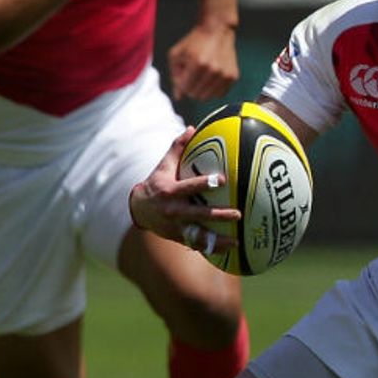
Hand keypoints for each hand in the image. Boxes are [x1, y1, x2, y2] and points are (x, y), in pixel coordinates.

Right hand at [128, 127, 241, 251]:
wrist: (139, 210)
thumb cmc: (157, 183)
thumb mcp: (164, 166)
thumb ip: (178, 147)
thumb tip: (192, 128)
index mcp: (171, 192)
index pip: (190, 187)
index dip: (205, 183)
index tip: (222, 180)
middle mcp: (174, 211)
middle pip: (199, 214)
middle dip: (219, 215)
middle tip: (238, 214)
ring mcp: (177, 227)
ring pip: (199, 236)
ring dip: (218, 240)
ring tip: (236, 241)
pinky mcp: (179, 238)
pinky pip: (197, 245)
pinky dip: (212, 249)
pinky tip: (230, 250)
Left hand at [168, 23, 237, 101]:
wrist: (217, 30)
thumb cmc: (193, 42)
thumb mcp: (176, 55)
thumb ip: (174, 76)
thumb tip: (179, 98)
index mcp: (197, 64)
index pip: (185, 89)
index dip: (180, 83)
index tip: (183, 73)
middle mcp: (213, 70)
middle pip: (196, 95)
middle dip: (191, 87)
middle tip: (192, 74)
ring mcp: (225, 74)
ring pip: (208, 97)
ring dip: (202, 89)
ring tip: (202, 75)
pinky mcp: (233, 76)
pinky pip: (220, 94)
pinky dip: (213, 89)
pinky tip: (212, 76)